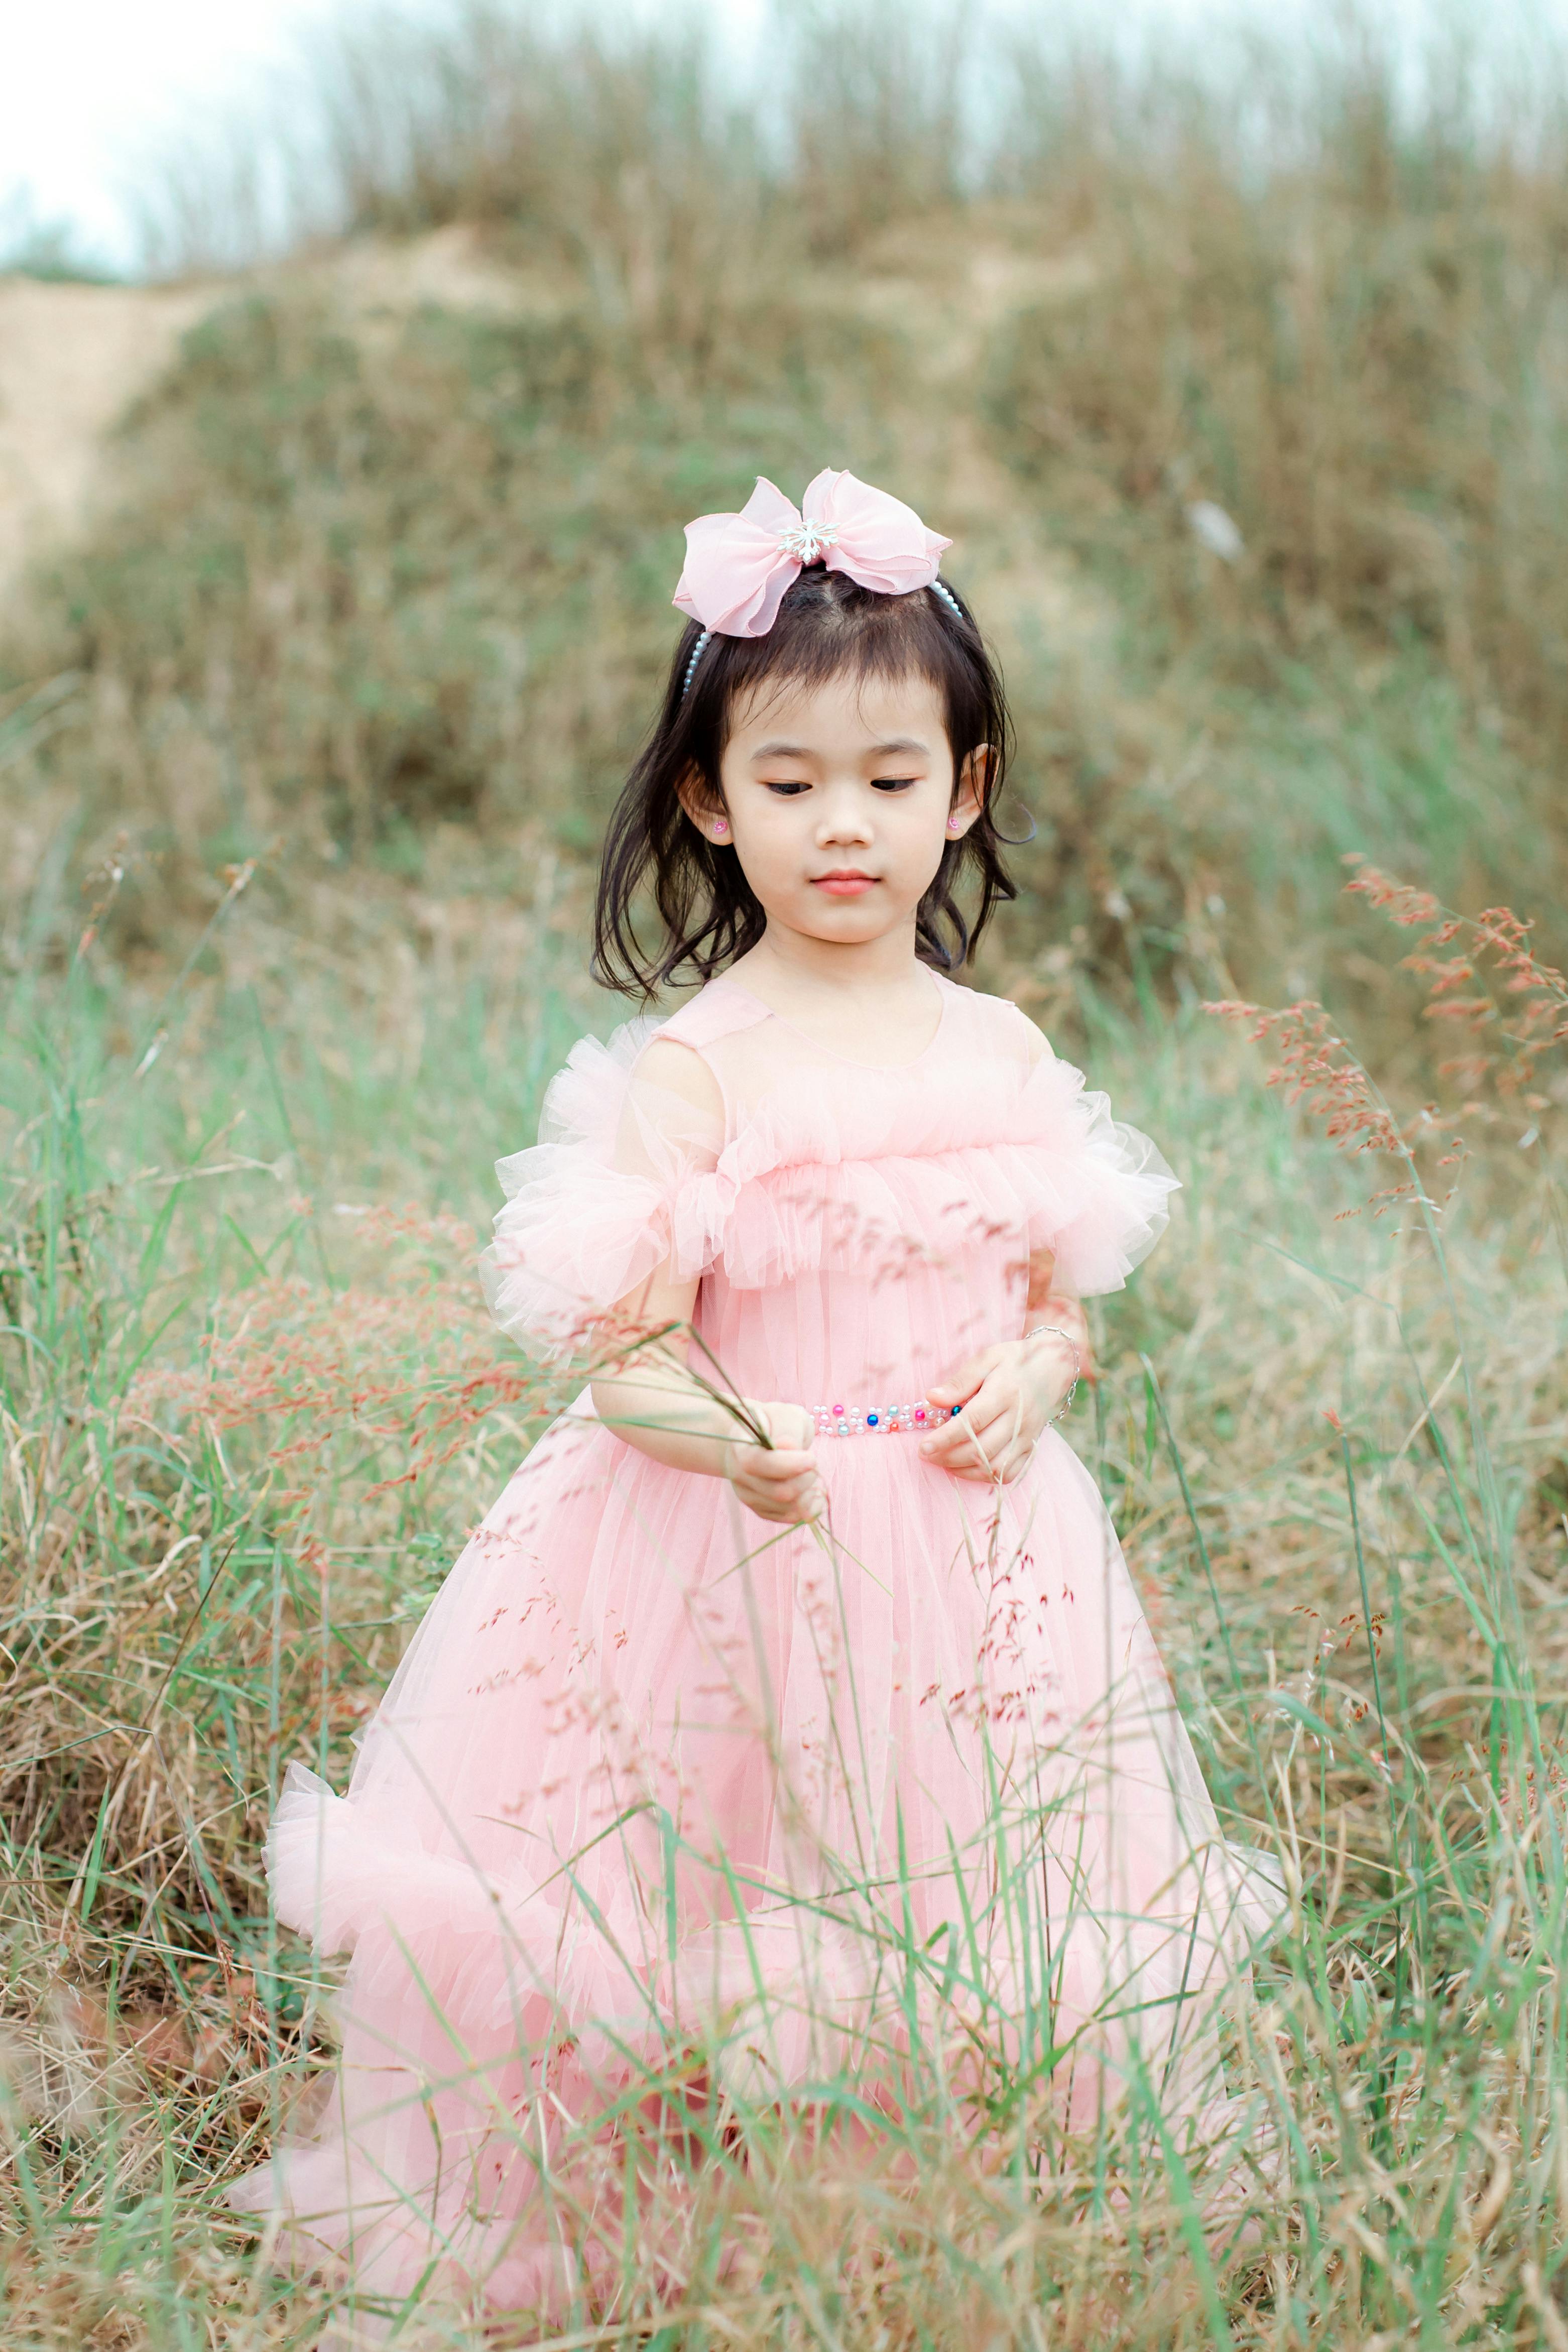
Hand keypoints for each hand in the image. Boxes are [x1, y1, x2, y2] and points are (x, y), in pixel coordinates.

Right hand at [722, 1402, 825, 1523]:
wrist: (757, 1441)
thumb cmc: (774, 1425)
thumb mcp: (783, 1414)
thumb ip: (787, 1428)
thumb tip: (788, 1447)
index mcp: (740, 1448)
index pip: (759, 1464)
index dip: (790, 1465)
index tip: (811, 1457)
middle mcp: (739, 1476)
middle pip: (780, 1492)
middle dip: (807, 1479)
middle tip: (812, 1462)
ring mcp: (749, 1496)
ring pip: (789, 1508)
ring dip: (810, 1492)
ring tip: (810, 1474)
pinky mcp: (762, 1510)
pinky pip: (791, 1518)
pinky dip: (810, 1505)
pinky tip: (811, 1489)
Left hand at [918, 1326, 1080, 1483]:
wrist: (1052, 1369)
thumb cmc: (1014, 1361)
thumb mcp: (986, 1359)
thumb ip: (960, 1381)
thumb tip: (932, 1398)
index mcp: (1005, 1393)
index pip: (972, 1422)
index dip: (946, 1438)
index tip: (923, 1447)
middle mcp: (1019, 1419)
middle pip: (981, 1449)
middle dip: (948, 1457)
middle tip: (926, 1454)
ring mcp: (1028, 1437)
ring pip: (994, 1467)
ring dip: (964, 1470)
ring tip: (943, 1461)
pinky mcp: (1031, 1447)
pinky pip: (1009, 1473)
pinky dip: (985, 1476)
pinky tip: (967, 1467)